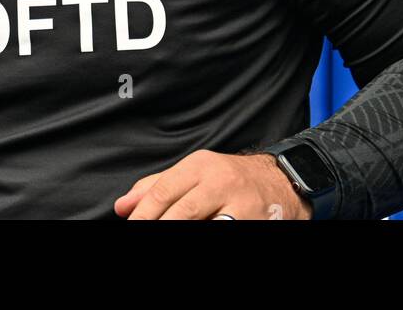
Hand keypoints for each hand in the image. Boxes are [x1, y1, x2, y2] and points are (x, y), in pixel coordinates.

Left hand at [114, 149, 309, 219]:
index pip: (162, 191)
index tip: (130, 226)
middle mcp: (219, 181)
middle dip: (157, 226)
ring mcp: (239, 203)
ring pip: (202, 224)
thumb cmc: (229, 179)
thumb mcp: (194, 173)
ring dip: (180, 232)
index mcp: (198, 166)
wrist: (280, 181)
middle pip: (180, 211)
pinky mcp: (253, 221)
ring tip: (164, 237)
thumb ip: (156, 186)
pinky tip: (197, 233)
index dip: (142, 214)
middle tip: (141, 235)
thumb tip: (122, 207)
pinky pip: (224, 229)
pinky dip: (208, 232)